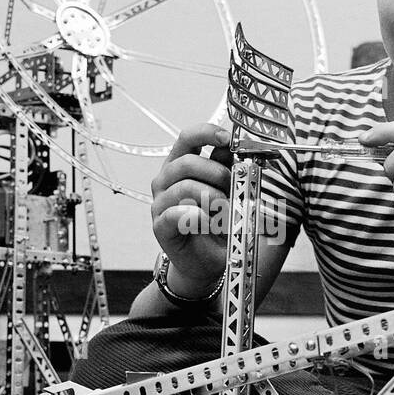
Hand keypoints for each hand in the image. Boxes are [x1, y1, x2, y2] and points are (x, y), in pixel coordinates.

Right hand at [150, 123, 232, 289]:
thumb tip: (232, 145)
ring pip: (185, 188)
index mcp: (181, 165)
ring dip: (213, 199)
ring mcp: (160, 203)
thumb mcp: (228, 191)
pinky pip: (176, 214)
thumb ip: (227, 168)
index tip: (228, 139)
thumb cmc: (218, 223)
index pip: (187, 138)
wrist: (208, 262)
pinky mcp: (160, 226)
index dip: (207, 133)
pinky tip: (208, 223)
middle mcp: (166, 181)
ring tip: (226, 214)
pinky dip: (198, 217)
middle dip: (217, 174)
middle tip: (233, 191)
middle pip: (187, 162)